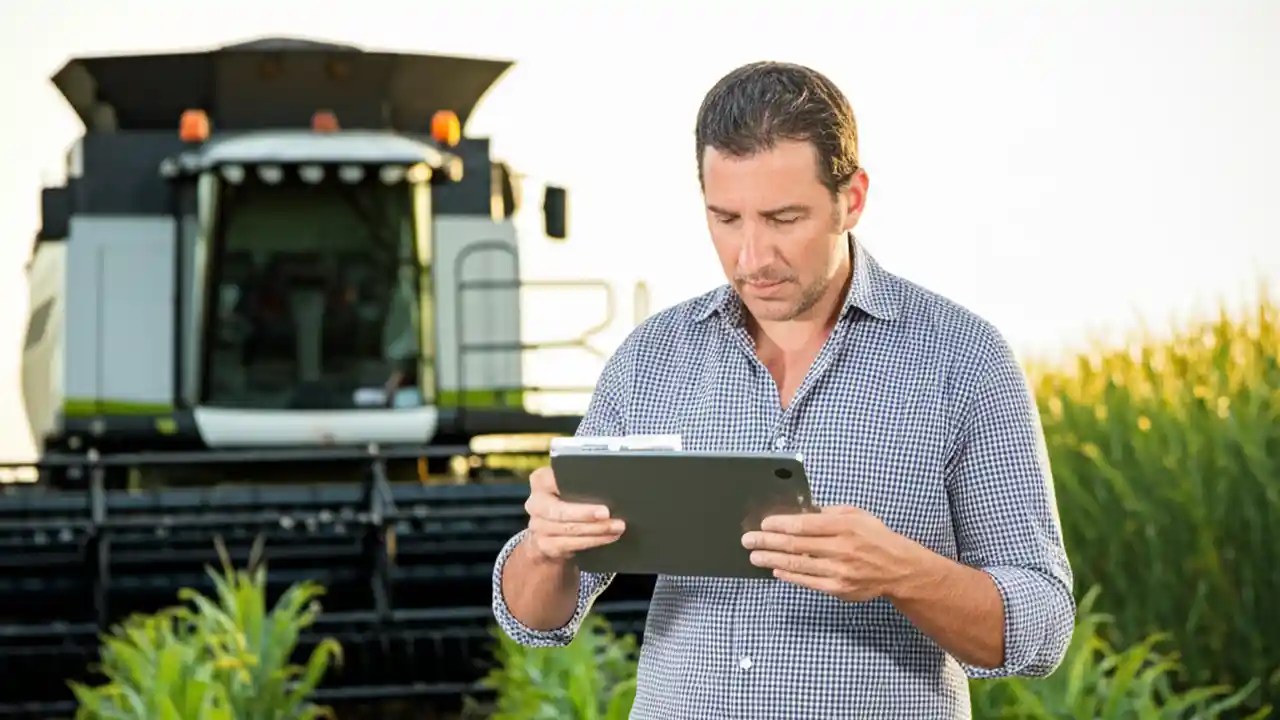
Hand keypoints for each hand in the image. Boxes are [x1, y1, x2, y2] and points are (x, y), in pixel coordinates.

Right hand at [523, 466, 625, 562]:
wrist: (551, 533)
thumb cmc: (569, 502)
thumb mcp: (571, 488)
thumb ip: (581, 484)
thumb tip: (610, 486)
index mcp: (541, 481)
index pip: (553, 479)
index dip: (572, 485)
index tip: (591, 490)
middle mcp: (535, 503)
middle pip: (559, 510)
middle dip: (586, 513)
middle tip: (607, 514)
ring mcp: (537, 526)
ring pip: (568, 529)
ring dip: (595, 530)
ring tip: (616, 527)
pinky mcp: (544, 545)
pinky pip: (569, 545)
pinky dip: (592, 541)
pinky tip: (606, 538)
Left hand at [741, 505, 921, 601]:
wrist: (897, 569)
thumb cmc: (875, 537)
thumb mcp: (856, 515)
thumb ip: (829, 512)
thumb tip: (801, 512)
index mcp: (844, 526)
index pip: (804, 525)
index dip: (780, 524)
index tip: (764, 523)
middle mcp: (840, 548)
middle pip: (795, 544)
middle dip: (768, 541)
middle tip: (748, 540)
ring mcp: (838, 571)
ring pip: (797, 564)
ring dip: (772, 559)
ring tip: (754, 556)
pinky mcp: (837, 588)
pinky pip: (807, 581)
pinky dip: (789, 575)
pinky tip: (775, 569)